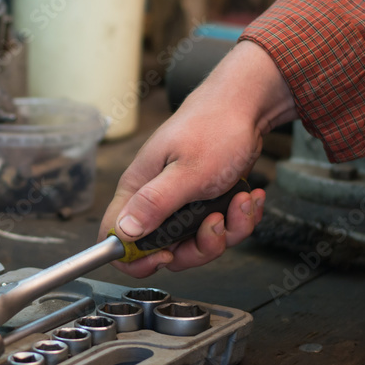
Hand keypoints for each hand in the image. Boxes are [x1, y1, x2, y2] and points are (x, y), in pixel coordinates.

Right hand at [99, 40, 296, 277]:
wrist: (248, 105)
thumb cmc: (215, 127)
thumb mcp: (188, 171)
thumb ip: (154, 203)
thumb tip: (123, 232)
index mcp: (139, 190)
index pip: (115, 238)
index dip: (135, 258)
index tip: (165, 255)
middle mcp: (156, 200)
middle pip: (163, 250)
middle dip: (198, 247)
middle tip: (216, 222)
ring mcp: (181, 203)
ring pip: (196, 243)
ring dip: (227, 230)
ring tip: (241, 201)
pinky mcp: (204, 203)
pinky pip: (218, 230)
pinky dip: (239, 218)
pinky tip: (249, 196)